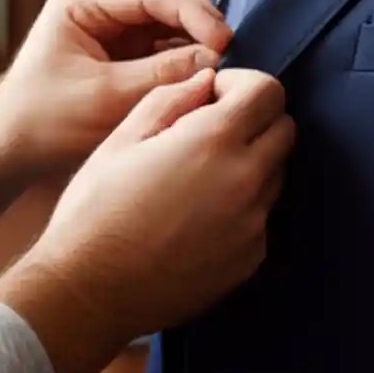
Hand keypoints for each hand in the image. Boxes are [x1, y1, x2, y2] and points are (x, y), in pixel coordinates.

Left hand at [0, 0, 232, 176]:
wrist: (10, 152)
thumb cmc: (45, 122)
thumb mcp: (105, 98)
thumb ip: (161, 75)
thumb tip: (214, 59)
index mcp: (82, 3)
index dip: (193, 14)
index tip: (223, 42)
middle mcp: (101, 9)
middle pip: (167, 2)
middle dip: (201, 25)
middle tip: (231, 55)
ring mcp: (115, 32)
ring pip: (172, 25)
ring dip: (199, 44)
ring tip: (224, 69)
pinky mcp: (126, 57)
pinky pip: (167, 50)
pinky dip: (189, 61)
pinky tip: (208, 78)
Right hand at [0, 68, 294, 372]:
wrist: (89, 291)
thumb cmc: (95, 211)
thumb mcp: (122, 139)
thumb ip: (171, 99)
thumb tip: (206, 81)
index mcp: (215, 141)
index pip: (269, 92)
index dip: (241, 84)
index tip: (212, 97)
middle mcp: (247, 180)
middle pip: (284, 130)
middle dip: (253, 120)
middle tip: (208, 133)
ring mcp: (254, 224)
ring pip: (275, 174)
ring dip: (250, 163)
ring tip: (199, 179)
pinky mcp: (252, 258)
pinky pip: (261, 216)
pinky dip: (242, 207)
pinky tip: (198, 218)